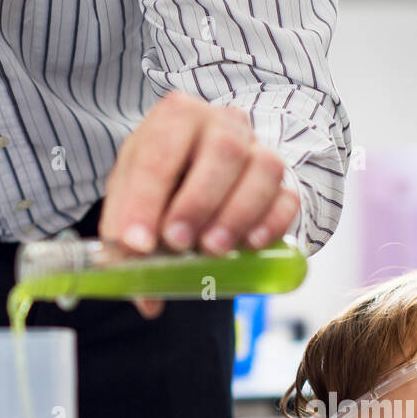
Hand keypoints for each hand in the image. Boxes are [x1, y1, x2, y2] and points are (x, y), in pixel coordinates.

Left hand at [99, 92, 299, 319]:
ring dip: (238, 213)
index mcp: (176, 117)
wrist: (200, 177)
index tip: (137, 242)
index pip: (160, 149)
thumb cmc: (164, 185)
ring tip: (215, 250)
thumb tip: (146, 300)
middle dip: (199, 201)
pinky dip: (272, 224)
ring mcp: (259, 151)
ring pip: (264, 169)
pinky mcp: (283, 184)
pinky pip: (288, 199)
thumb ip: (128, 246)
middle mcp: (223, 124)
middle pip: (223, 149)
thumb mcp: (132, 203)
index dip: (145, 197)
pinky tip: (252, 246)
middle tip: (179, 242)